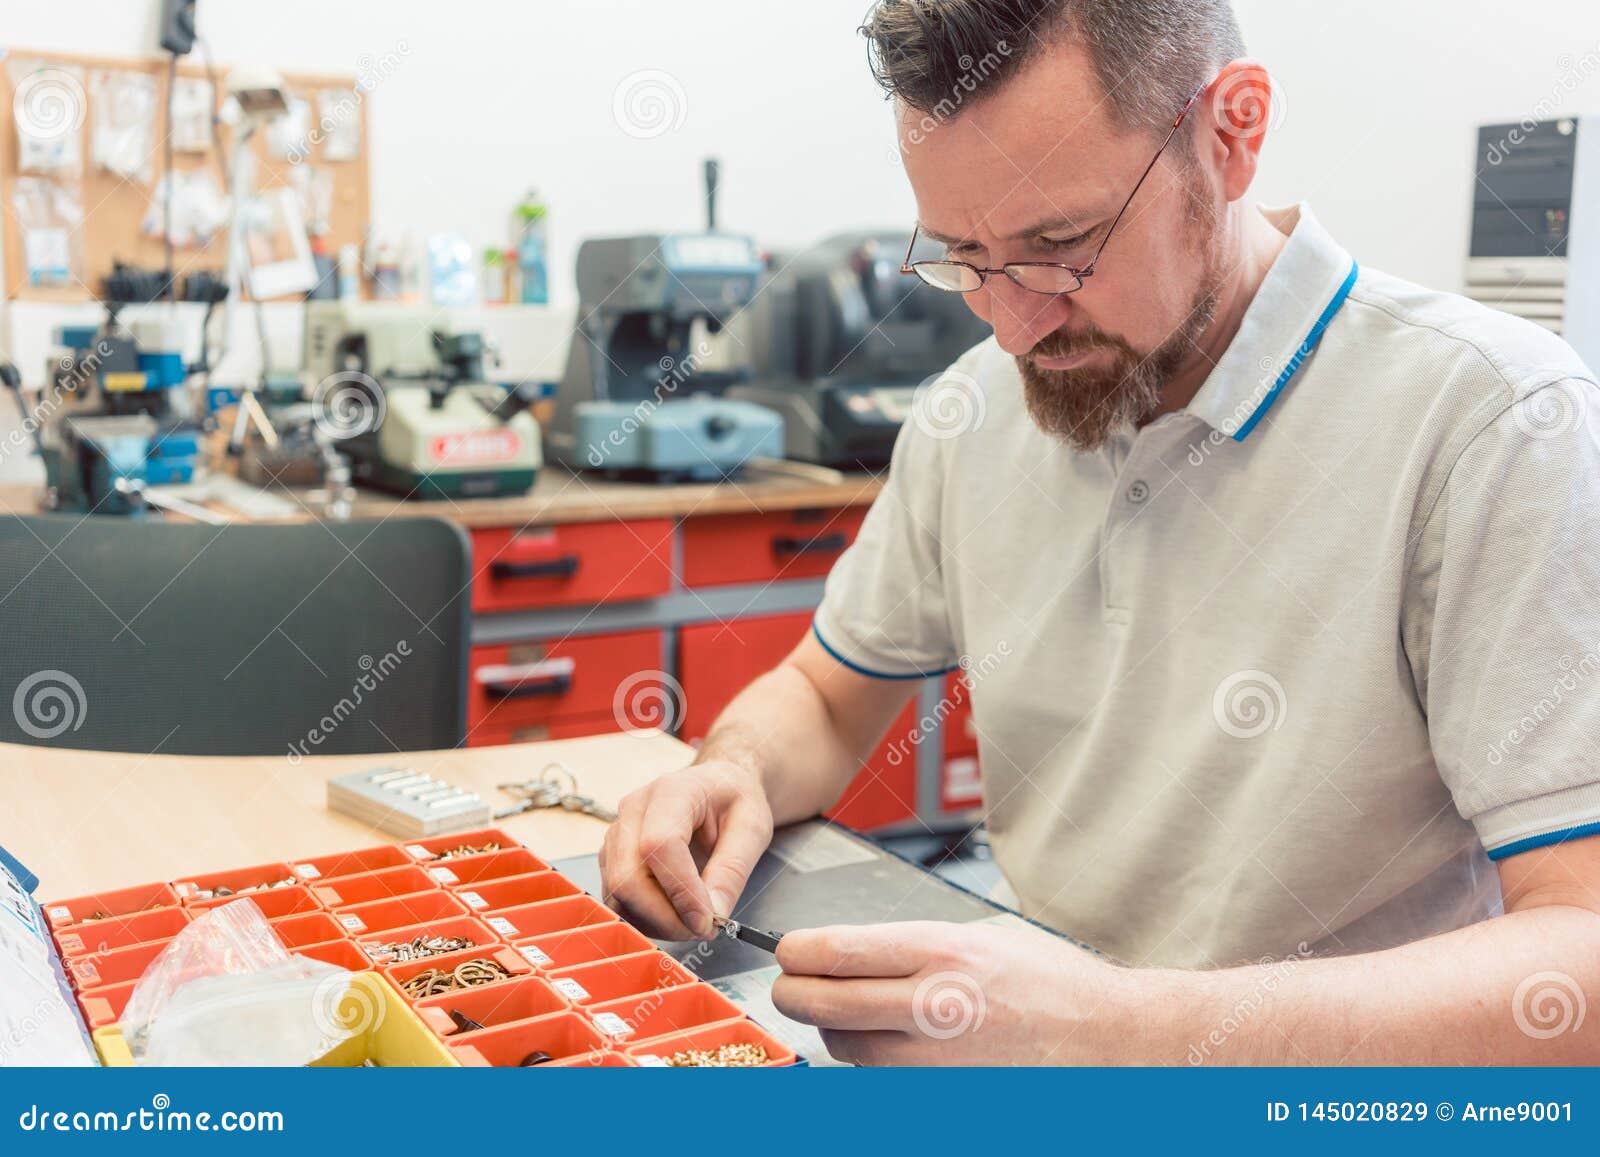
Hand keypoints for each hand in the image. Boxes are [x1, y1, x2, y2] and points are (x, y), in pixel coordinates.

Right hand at [598, 760, 773, 940]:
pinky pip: (616, 899)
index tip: (707, 920)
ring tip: (691, 921)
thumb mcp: (753, 827)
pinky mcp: (612, 856)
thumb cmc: (733, 799)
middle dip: (665, 917)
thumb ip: (733, 870)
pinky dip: (644, 918)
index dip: (681, 891)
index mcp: (672, 791)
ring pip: (618, 894)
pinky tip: (673, 915)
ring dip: (654, 922)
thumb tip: (712, 914)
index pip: (660, 845)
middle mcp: (634, 809)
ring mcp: (617, 833)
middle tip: (702, 929)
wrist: (716, 786)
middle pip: (628, 877)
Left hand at [771, 919, 1128, 1064]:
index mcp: (942, 952)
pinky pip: (880, 1077)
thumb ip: (909, 947)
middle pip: (827, 1003)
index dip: (798, 952)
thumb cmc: (1047, 981)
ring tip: (843, 1010)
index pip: (839, 952)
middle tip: (788, 984)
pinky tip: (884, 1042)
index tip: (787, 950)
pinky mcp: (940, 1091)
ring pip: (846, 1046)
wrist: (1102, 1036)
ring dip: (832, 1028)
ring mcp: (936, 1057)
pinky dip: (870, 1060)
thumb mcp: (976, 936)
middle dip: (794, 992)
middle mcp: (934, 1005)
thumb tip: (845, 952)